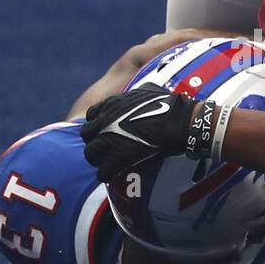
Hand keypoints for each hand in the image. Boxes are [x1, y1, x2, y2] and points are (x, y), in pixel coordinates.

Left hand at [81, 86, 200, 180]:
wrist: (177, 122)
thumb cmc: (167, 105)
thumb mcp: (147, 89)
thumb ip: (135, 93)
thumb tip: (140, 90)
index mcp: (110, 105)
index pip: (91, 116)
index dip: (98, 124)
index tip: (106, 130)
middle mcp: (104, 122)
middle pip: (86, 135)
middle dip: (95, 141)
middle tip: (106, 148)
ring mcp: (109, 141)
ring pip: (90, 154)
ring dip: (98, 159)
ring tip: (108, 163)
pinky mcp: (117, 160)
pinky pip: (102, 171)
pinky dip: (107, 174)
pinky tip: (114, 174)